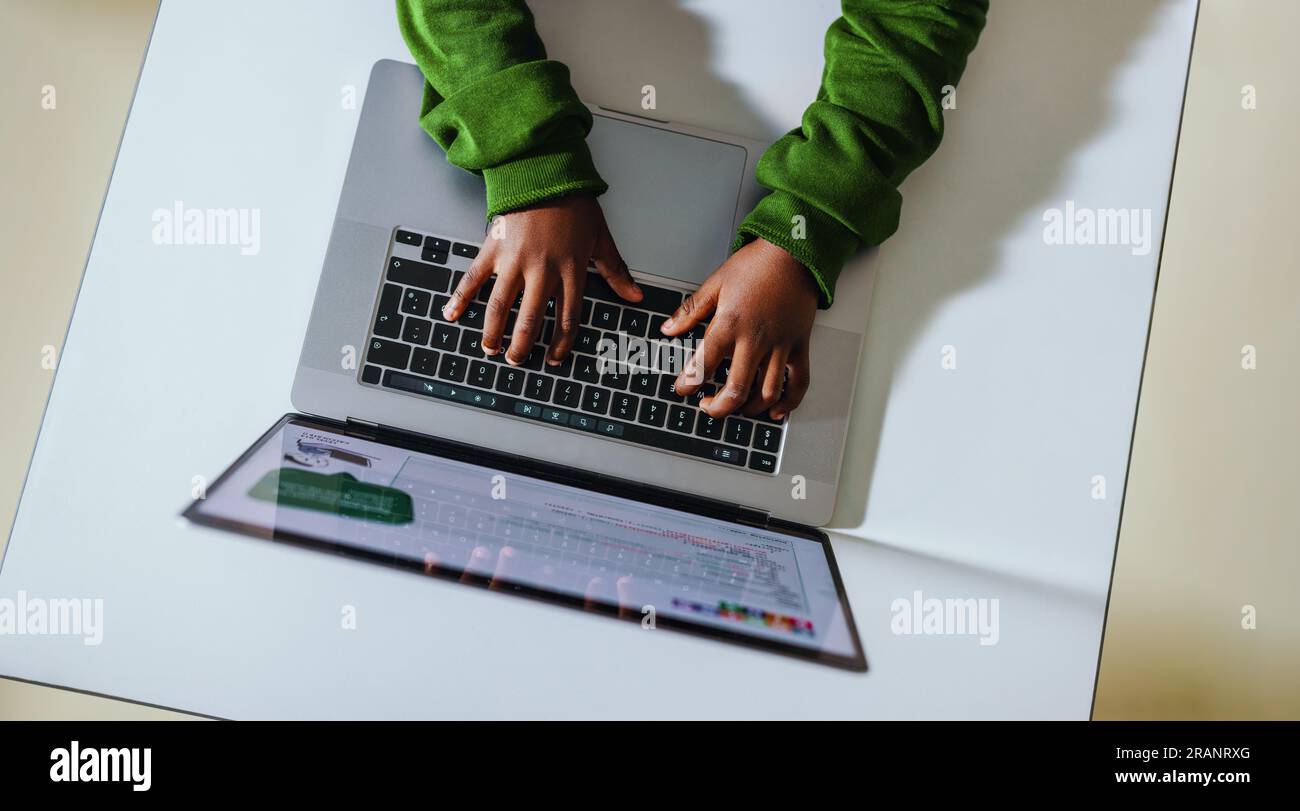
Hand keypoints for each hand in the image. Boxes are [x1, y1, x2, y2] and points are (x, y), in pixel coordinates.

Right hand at [442, 195, 641, 364]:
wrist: (544, 171)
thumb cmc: (573, 204)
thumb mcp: (601, 238)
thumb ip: (615, 271)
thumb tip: (635, 295)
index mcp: (570, 271)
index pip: (568, 318)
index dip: (561, 343)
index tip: (554, 358)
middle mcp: (542, 271)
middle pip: (531, 319)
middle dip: (522, 345)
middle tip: (517, 360)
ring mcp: (514, 261)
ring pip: (501, 306)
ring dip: (493, 331)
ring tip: (490, 349)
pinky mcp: (493, 249)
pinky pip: (474, 278)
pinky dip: (461, 297)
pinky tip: (451, 315)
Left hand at [661, 238, 817, 419]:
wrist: (795, 251)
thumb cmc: (757, 264)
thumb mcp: (716, 283)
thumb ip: (691, 311)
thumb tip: (668, 328)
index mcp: (730, 324)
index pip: (703, 365)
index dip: (688, 384)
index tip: (683, 389)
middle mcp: (755, 340)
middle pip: (736, 390)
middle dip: (718, 407)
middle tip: (707, 406)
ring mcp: (780, 345)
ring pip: (767, 393)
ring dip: (749, 409)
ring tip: (737, 407)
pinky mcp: (800, 345)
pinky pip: (799, 382)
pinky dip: (789, 402)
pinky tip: (775, 411)